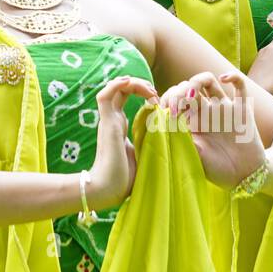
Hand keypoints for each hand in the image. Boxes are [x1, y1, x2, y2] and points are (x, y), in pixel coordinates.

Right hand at [86, 76, 157, 209]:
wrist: (108, 189)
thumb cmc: (125, 178)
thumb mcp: (143, 154)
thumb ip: (149, 142)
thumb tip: (167, 137)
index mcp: (119, 126)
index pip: (125, 98)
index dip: (141, 92)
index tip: (158, 100)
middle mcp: (113, 120)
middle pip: (121, 90)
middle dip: (139, 85)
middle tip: (155, 91)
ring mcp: (108, 120)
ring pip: (114, 88)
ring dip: (131, 83)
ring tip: (148, 88)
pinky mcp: (106, 122)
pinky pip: (106, 95)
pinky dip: (117, 85)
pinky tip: (130, 82)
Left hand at [161, 70, 265, 190]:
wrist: (244, 176)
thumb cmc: (215, 168)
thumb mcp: (193, 154)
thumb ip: (180, 139)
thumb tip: (161, 124)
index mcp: (190, 119)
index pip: (175, 97)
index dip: (167, 100)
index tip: (163, 113)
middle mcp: (205, 110)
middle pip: (187, 86)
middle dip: (177, 92)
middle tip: (174, 109)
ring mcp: (223, 107)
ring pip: (208, 81)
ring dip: (197, 80)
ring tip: (191, 94)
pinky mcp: (242, 109)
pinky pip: (240, 85)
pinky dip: (233, 76)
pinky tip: (224, 78)